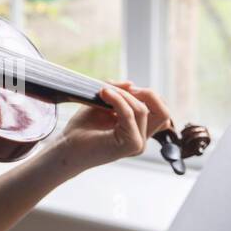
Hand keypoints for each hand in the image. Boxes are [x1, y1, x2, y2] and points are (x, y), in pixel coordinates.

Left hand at [58, 80, 174, 170]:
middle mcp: (141, 139)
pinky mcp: (130, 144)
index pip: (160, 109)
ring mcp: (137, 144)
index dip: (147, 94)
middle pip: (163, 111)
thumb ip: (118, 92)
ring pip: (142, 110)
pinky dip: (117, 100)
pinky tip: (104, 94)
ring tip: (104, 92)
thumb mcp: (102, 102)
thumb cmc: (82, 128)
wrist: (67, 147)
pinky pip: (130, 114)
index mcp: (138, 130)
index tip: (125, 88)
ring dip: (122, 95)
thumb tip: (131, 83)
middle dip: (146, 94)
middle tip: (124, 89)